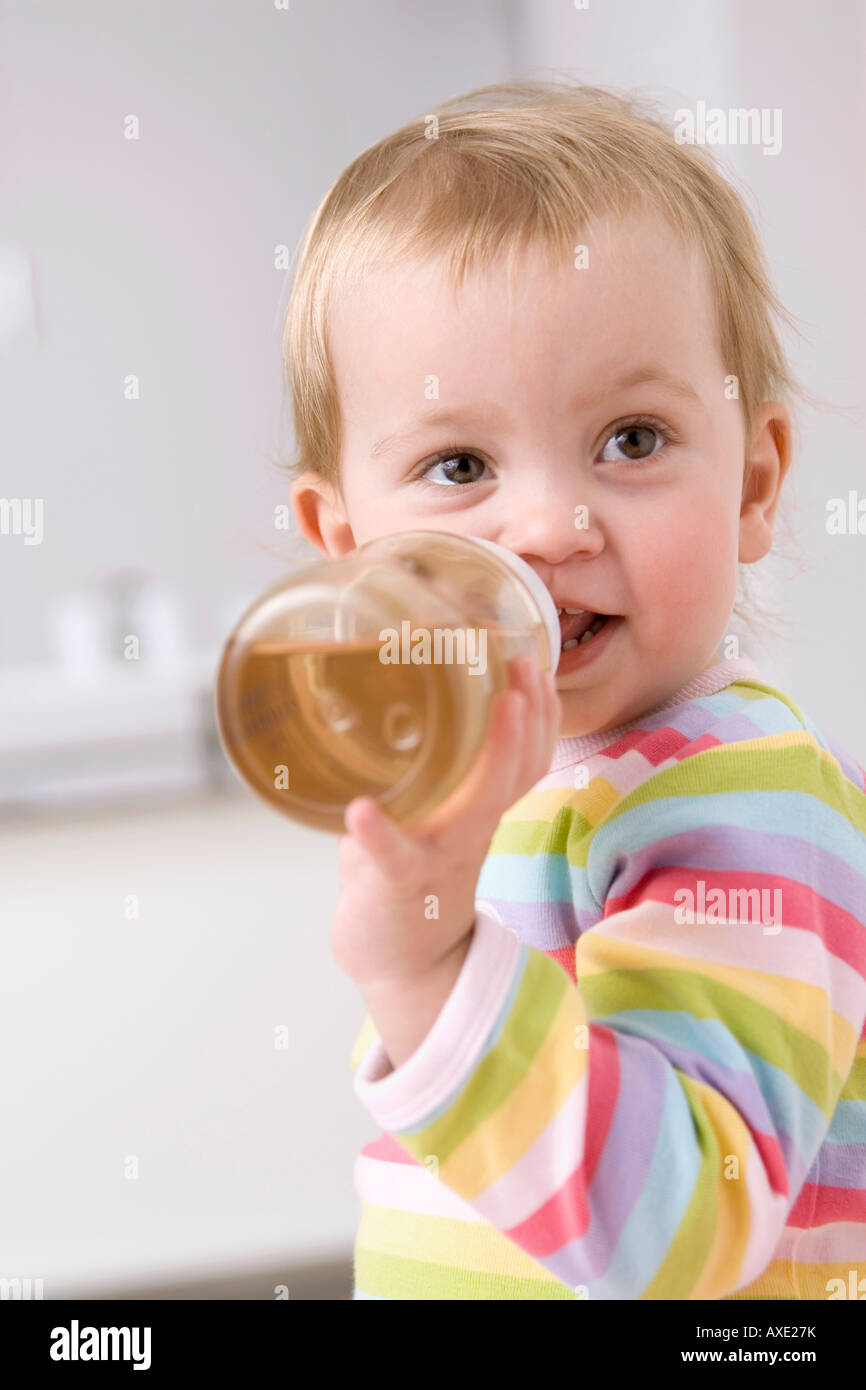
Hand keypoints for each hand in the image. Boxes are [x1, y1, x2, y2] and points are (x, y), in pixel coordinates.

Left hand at [330, 654, 560, 1031]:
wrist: (402, 966)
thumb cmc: (406, 879)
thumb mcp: (421, 819)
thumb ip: (410, 774)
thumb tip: (373, 705)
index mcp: (477, 811)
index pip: (524, 757)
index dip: (539, 714)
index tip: (534, 663)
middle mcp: (470, 831)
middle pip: (516, 772)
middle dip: (530, 718)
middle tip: (526, 666)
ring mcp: (440, 858)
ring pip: (479, 808)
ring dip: (493, 757)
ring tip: (497, 706)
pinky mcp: (399, 886)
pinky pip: (394, 859)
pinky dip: (378, 835)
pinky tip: (360, 810)